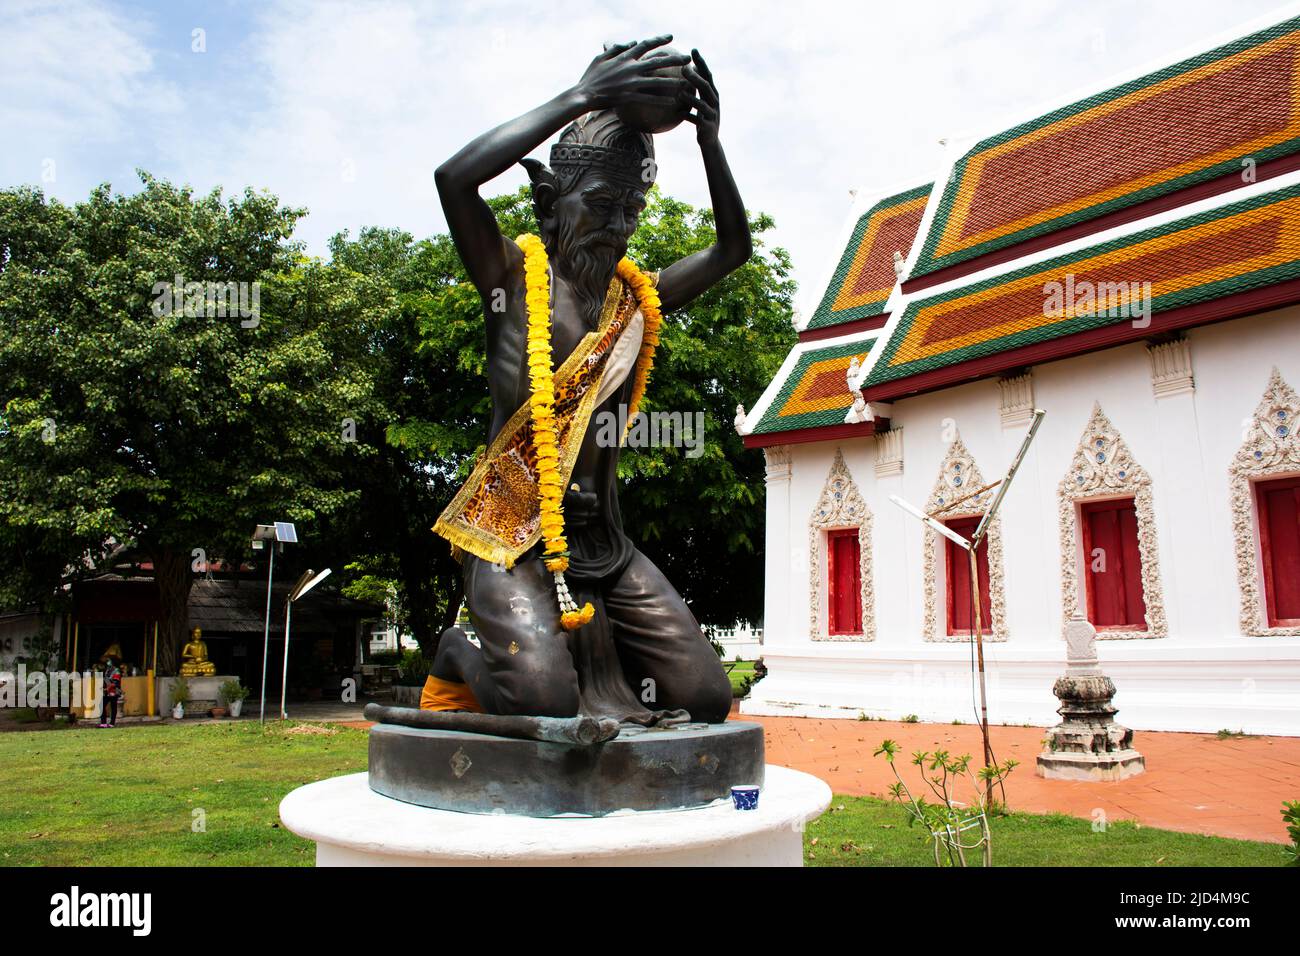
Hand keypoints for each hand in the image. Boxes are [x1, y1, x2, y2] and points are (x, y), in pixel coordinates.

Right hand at [576, 35, 690, 110]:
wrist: (583, 95)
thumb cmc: (590, 77)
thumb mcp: (600, 58)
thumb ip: (616, 49)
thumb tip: (631, 42)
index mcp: (624, 57)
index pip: (645, 45)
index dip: (659, 40)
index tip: (671, 37)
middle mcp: (630, 68)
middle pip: (657, 61)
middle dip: (674, 59)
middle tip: (687, 58)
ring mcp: (630, 83)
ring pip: (656, 81)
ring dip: (672, 82)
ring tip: (685, 83)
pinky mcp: (629, 97)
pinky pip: (649, 99)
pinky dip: (661, 100)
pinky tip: (672, 102)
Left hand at [682, 49, 719, 146]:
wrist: (710, 141)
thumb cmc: (702, 118)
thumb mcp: (701, 101)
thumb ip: (697, 87)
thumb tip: (687, 67)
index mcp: (713, 94)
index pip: (708, 74)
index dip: (701, 62)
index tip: (693, 50)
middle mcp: (715, 102)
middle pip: (707, 87)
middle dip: (696, 77)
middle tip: (684, 69)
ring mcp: (713, 115)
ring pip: (702, 104)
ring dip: (691, 98)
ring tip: (680, 94)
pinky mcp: (708, 127)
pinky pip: (697, 121)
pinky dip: (689, 116)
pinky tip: (680, 113)